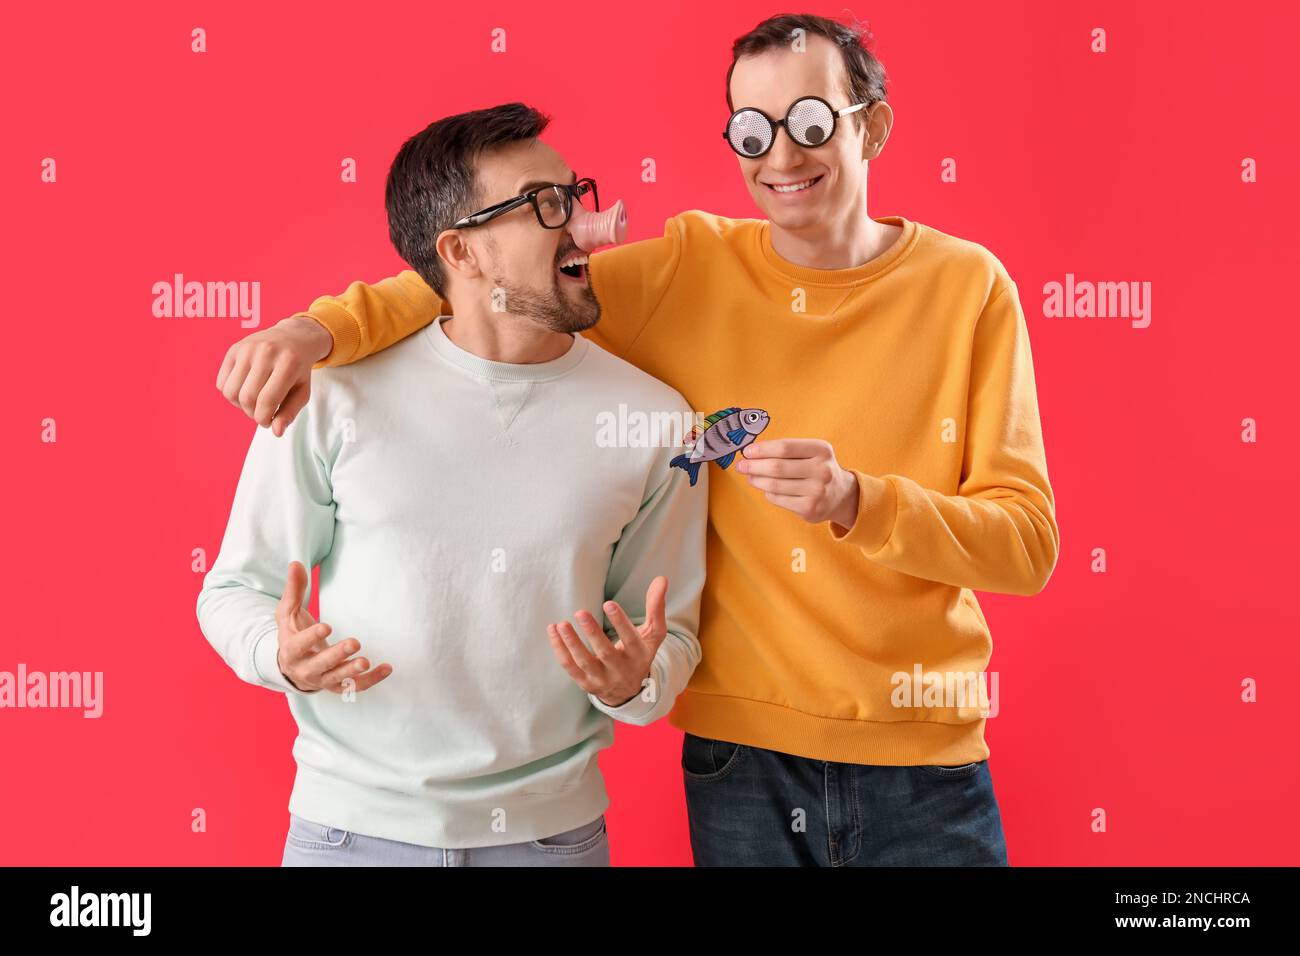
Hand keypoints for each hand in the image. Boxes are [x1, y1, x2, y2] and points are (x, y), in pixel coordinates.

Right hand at [216, 317, 332, 435]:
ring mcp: (247, 349)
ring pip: (230, 392)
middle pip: (247, 397)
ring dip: (239, 406)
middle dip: (252, 414)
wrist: (293, 338)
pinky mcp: (233, 349)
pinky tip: (244, 390)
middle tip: (261, 413)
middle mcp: (266, 352)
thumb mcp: (302, 391)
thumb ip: (290, 412)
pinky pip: (221, 382)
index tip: (267, 422)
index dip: (264, 418)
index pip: (268, 400)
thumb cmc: (298, 370)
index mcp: (288, 363)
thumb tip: (276, 432)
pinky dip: (230, 394)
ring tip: (253, 403)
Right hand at [275, 561, 391, 693]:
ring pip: (337, 679)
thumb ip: (294, 590)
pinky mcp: (337, 686)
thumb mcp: (287, 613)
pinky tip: (387, 668)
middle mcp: (304, 669)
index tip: (327, 626)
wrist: (291, 666)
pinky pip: (355, 687)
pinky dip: (371, 680)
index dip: (311, 637)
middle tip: (355, 643)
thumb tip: (296, 563)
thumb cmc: (292, 633)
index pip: (298, 646)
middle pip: (320, 665)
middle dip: (336, 655)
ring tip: (367, 661)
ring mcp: (321, 680)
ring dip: (352, 671)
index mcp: (290, 651)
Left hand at [546, 576, 668, 707]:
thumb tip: (661, 579)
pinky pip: (570, 667)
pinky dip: (560, 649)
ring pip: (584, 662)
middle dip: (592, 633)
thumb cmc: (639, 653)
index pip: (630, 640)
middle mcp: (621, 670)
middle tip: (580, 612)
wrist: (629, 691)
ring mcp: (602, 679)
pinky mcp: (586, 683)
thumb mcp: (652, 634)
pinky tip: (553, 630)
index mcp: (639, 656)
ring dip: (572, 643)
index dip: (620, 622)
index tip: (609, 603)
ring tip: (562, 624)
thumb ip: (656, 607)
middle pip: (605, 653)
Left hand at [736, 438, 859, 529]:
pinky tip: (767, 488)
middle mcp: (822, 470)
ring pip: (775, 485)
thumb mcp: (810, 452)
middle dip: (754, 466)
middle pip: (777, 467)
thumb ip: (785, 450)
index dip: (762, 449)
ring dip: (757, 480)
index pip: (785, 447)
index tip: (747, 451)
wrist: (841, 495)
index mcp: (821, 450)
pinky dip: (768, 493)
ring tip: (751, 477)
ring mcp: (817, 491)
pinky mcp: (810, 508)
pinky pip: (778, 499)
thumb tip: (751, 454)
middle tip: (741, 466)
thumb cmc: (817, 468)